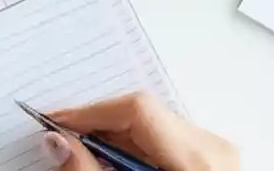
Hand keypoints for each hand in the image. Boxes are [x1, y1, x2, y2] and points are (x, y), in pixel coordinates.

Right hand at [42, 93, 238, 170]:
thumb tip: (58, 143)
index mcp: (199, 156)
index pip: (136, 108)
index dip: (89, 112)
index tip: (56, 123)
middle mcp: (214, 147)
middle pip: (142, 115)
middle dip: (97, 128)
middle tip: (64, 145)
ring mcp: (217, 154)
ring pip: (151, 128)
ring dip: (115, 141)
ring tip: (90, 163)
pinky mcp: (212, 162)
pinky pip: (165, 142)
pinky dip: (136, 151)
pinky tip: (118, 167)